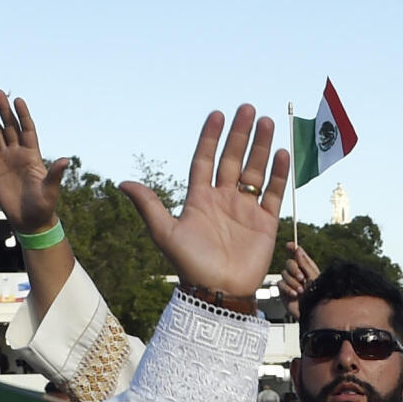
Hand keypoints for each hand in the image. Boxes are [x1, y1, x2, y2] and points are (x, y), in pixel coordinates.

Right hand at [0, 91, 69, 236]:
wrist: (29, 221)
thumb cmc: (43, 205)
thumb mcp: (51, 189)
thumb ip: (55, 173)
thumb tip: (65, 160)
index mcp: (33, 155)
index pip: (27, 129)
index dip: (23, 115)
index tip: (18, 100)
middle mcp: (18, 154)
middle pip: (10, 127)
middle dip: (4, 110)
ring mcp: (5, 160)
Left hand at [120, 107, 289, 297]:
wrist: (218, 292)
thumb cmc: (189, 264)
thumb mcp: (165, 233)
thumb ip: (149, 205)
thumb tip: (122, 182)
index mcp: (199, 198)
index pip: (205, 159)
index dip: (210, 137)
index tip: (217, 114)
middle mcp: (223, 199)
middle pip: (232, 159)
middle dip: (240, 135)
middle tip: (247, 109)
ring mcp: (245, 209)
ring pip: (254, 171)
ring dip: (260, 147)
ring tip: (266, 122)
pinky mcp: (265, 222)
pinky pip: (273, 193)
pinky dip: (278, 174)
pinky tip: (280, 153)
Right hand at [278, 241, 319, 319]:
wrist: (312, 313)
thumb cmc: (317, 296)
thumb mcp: (313, 278)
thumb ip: (304, 263)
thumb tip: (298, 249)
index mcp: (307, 268)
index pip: (298, 255)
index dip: (293, 248)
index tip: (289, 245)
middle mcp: (298, 274)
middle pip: (289, 263)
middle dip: (294, 270)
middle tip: (302, 278)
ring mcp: (290, 282)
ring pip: (284, 274)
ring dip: (293, 282)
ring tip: (301, 291)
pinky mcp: (284, 291)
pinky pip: (280, 284)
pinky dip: (287, 289)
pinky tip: (294, 295)